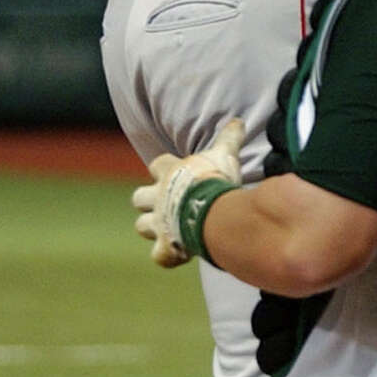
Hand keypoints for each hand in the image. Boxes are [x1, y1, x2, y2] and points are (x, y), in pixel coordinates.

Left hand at [133, 119, 245, 267]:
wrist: (211, 210)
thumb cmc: (215, 179)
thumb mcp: (224, 153)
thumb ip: (229, 138)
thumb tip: (238, 120)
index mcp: (169, 174)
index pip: (157, 165)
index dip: (163, 168)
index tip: (174, 170)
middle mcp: (157, 198)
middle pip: (138, 198)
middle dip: (147, 201)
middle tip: (166, 204)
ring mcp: (159, 223)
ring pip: (142, 226)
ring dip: (153, 228)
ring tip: (171, 230)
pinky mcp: (165, 246)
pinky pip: (160, 255)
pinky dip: (167, 256)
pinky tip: (180, 255)